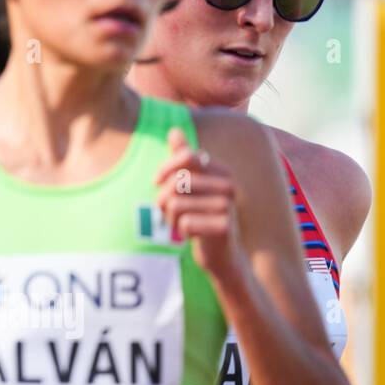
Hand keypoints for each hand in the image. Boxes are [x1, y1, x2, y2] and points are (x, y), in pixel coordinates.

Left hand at [155, 128, 243, 282]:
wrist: (221, 254)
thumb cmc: (199, 215)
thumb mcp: (188, 185)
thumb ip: (182, 159)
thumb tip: (174, 129)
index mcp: (220, 171)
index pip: (186, 156)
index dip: (165, 169)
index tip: (157, 182)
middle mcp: (228, 185)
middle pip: (176, 181)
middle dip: (164, 198)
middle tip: (169, 210)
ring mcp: (228, 206)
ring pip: (175, 203)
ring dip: (170, 217)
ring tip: (181, 222)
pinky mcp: (224, 227)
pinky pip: (184, 223)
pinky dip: (181, 230)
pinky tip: (191, 235)